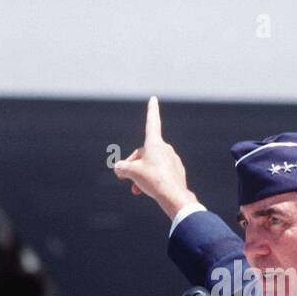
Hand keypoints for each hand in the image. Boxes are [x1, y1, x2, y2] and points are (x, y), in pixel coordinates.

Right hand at [113, 96, 197, 219]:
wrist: (174, 197)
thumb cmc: (153, 180)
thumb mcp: (132, 172)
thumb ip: (122, 167)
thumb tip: (119, 168)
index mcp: (154, 143)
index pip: (152, 122)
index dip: (151, 110)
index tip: (154, 98)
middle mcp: (165, 148)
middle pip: (143, 153)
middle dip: (133, 165)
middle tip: (125, 178)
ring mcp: (172, 160)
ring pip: (151, 164)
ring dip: (141, 175)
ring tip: (136, 189)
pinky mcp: (177, 171)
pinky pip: (160, 172)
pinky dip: (152, 179)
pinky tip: (150, 190)